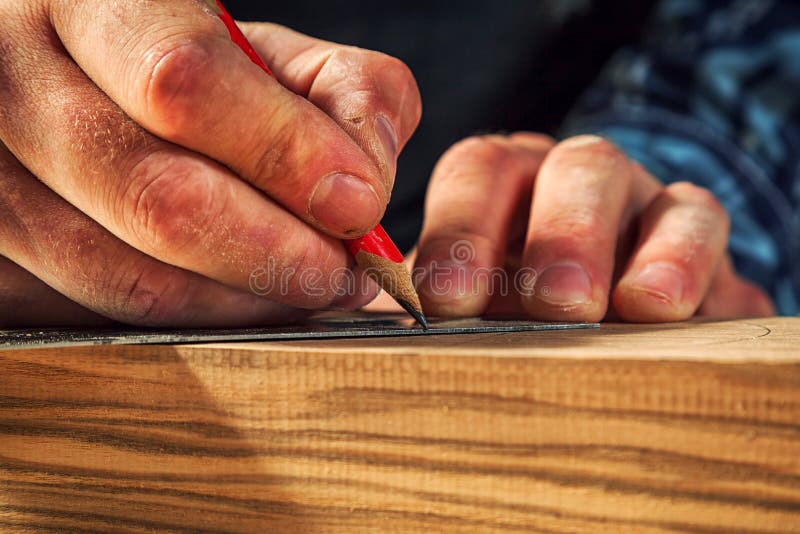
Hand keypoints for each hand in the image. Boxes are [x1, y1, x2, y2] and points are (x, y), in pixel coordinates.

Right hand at [0, 1, 419, 326]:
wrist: (91, 93)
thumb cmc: (194, 74)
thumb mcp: (273, 56)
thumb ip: (344, 93)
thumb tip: (362, 185)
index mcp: (89, 3)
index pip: (182, 79)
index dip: (284, 153)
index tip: (357, 205)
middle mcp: (13, 80)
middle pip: (155, 196)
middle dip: (274, 253)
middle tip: (338, 274)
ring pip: (125, 276)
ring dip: (237, 300)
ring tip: (296, 286)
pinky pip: (97, 316)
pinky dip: (186, 321)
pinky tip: (231, 297)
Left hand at [414, 133, 773, 321]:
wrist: (587, 352)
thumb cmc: (498, 330)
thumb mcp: (456, 317)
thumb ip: (426, 312)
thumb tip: (376, 325)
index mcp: (506, 188)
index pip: (479, 173)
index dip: (463, 228)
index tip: (448, 300)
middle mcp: (580, 187)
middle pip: (579, 170)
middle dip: (565, 234)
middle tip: (553, 302)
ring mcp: (652, 215)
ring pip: (669, 200)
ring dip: (657, 254)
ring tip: (635, 307)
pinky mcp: (708, 261)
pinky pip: (717, 246)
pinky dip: (698, 275)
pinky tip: (673, 320)